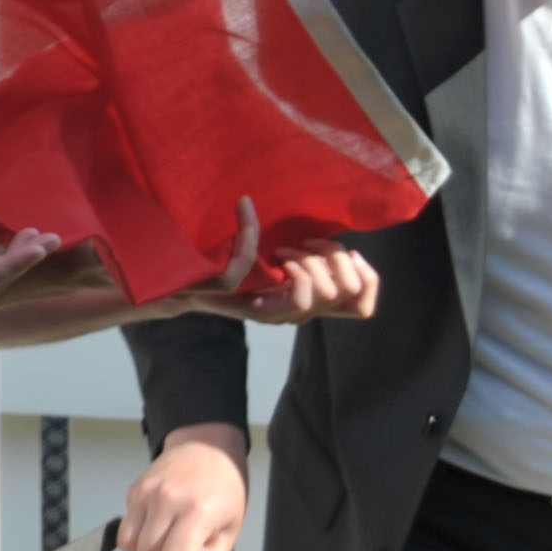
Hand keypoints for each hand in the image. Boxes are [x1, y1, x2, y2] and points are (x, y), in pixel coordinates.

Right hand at [120, 423, 248, 550]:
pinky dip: (139, 537)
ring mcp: (146, 493)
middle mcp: (167, 500)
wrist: (209, 450)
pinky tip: (159, 529)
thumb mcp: (230, 530)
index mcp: (197, 510)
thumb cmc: (225, 490)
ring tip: (166, 547)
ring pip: (129, 544)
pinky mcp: (134, 491)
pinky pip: (127, 527)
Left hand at [153, 205, 377, 327]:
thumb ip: (302, 249)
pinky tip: (274, 256)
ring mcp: (280, 316)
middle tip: (303, 245)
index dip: (367, 277)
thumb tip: (330, 234)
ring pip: (326, 293)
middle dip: (333, 259)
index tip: (347, 251)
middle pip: (348, 292)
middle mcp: (299, 313)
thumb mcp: (272, 254)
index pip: (363, 306)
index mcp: (309, 301)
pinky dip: (293, 267)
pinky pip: (295, 293)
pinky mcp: (259, 313)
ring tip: (283, 252)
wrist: (184, 283)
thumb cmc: (227, 265)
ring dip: (310, 262)